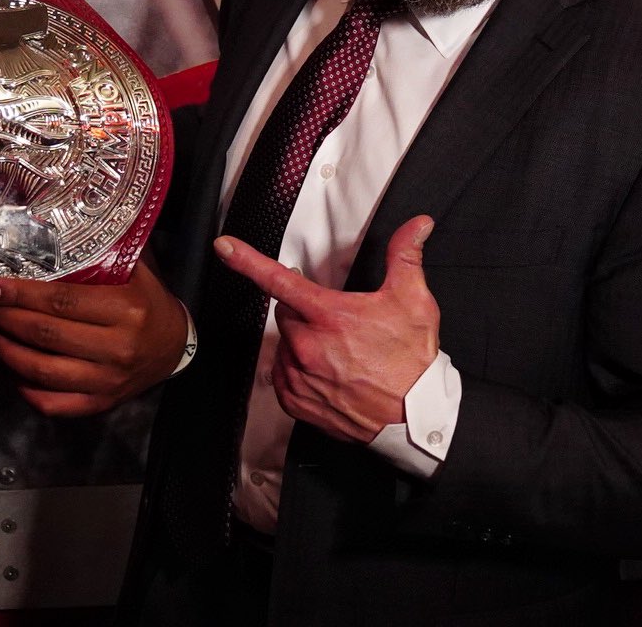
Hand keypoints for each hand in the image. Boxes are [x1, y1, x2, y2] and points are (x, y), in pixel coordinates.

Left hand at [0, 256, 188, 416]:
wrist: (174, 347)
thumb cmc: (147, 302)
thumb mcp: (135, 271)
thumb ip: (100, 254)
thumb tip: (46, 232)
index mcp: (126, 310)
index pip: (61, 301)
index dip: (19, 295)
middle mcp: (117, 348)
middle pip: (46, 335)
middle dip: (3, 319)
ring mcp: (107, 382)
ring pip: (42, 371)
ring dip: (5, 352)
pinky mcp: (99, 404)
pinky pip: (51, 403)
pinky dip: (23, 388)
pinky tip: (9, 368)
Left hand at [216, 214, 438, 444]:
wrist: (412, 416)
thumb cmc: (410, 361)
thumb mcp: (413, 301)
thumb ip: (405, 256)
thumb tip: (417, 226)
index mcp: (330, 315)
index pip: (279, 280)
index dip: (247, 260)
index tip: (224, 247)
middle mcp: (309, 346)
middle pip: (287, 314)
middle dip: (306, 313)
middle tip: (339, 325)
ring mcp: (299, 376)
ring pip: (285, 345)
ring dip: (302, 343)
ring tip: (338, 354)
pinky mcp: (296, 401)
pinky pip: (282, 376)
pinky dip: (297, 371)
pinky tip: (326, 373)